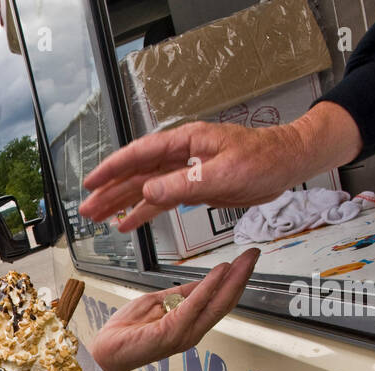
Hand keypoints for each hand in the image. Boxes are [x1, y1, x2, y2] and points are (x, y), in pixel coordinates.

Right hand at [77, 103, 362, 231]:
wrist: (287, 163)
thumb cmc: (263, 158)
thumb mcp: (223, 172)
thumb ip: (184, 184)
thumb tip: (148, 193)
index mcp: (185, 142)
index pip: (139, 154)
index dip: (113, 169)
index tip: (91, 182)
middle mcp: (180, 156)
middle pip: (136, 174)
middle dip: (109, 191)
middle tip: (87, 209)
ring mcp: (185, 172)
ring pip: (144, 190)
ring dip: (121, 204)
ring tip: (98, 219)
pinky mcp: (194, 188)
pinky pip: (161, 201)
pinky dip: (143, 213)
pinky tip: (127, 224)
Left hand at [89, 247, 260, 370]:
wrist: (105, 351)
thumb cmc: (126, 331)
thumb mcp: (156, 303)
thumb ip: (179, 295)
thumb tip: (200, 283)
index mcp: (188, 325)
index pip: (217, 301)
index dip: (233, 280)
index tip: (244, 261)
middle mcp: (191, 331)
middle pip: (224, 302)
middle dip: (241, 277)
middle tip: (253, 256)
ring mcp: (183, 334)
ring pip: (215, 304)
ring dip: (232, 279)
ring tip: (244, 261)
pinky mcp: (171, 332)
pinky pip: (194, 306)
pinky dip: (208, 288)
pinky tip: (219, 272)